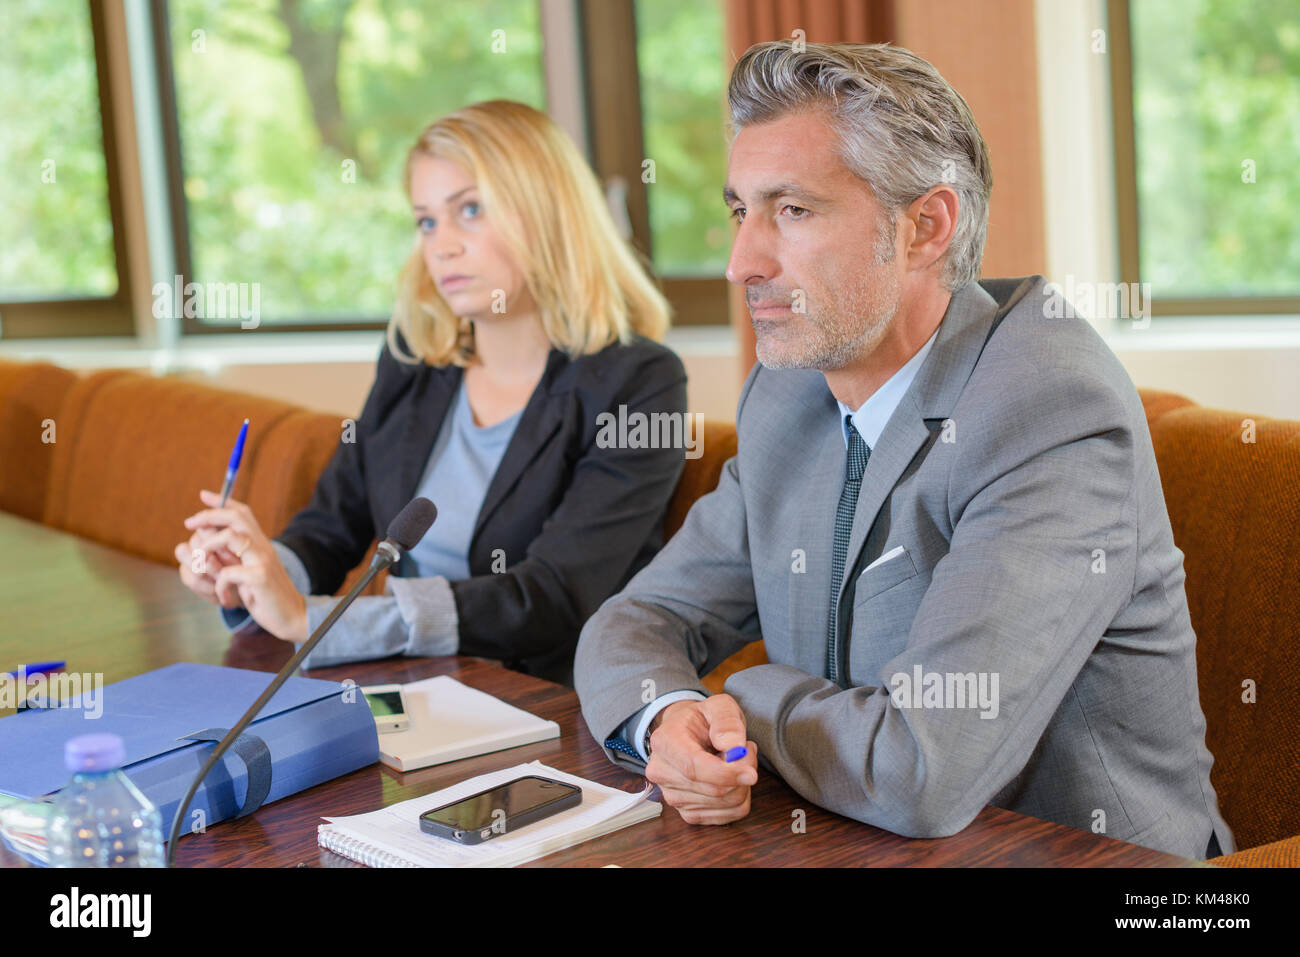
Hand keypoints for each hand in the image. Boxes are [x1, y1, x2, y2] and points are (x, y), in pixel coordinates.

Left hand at [179, 490, 307, 641]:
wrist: (292, 616)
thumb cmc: (267, 596)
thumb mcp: (251, 572)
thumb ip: (237, 558)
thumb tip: (209, 544)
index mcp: (260, 543)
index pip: (242, 512)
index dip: (222, 501)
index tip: (203, 494)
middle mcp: (263, 546)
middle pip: (236, 517)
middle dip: (208, 516)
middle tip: (189, 523)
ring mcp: (262, 560)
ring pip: (230, 537)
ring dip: (209, 547)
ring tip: (203, 564)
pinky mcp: (259, 577)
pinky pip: (227, 573)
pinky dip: (220, 586)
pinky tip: (224, 597)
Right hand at [645, 694, 757, 824]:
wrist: (687, 733)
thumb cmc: (703, 720)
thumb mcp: (718, 705)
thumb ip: (727, 721)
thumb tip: (733, 748)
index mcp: (665, 742)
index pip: (693, 767)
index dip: (725, 773)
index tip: (751, 772)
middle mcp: (662, 773)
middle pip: (713, 789)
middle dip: (740, 772)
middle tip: (746, 750)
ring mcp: (673, 796)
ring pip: (725, 804)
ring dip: (742, 784)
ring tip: (735, 761)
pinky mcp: (688, 813)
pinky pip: (728, 815)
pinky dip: (739, 798)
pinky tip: (731, 779)